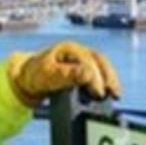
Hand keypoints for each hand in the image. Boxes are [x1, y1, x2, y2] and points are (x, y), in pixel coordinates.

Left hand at [7, 41, 121, 107]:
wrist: (30, 79)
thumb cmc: (37, 75)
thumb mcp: (48, 76)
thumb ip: (66, 76)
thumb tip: (88, 74)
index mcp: (69, 49)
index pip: (88, 60)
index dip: (95, 77)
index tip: (99, 93)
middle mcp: (79, 52)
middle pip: (99, 61)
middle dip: (108, 77)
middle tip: (111, 94)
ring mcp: (84, 60)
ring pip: (103, 66)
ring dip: (111, 79)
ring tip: (116, 95)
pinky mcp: (86, 69)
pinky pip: (101, 73)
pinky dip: (107, 83)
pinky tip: (112, 94)